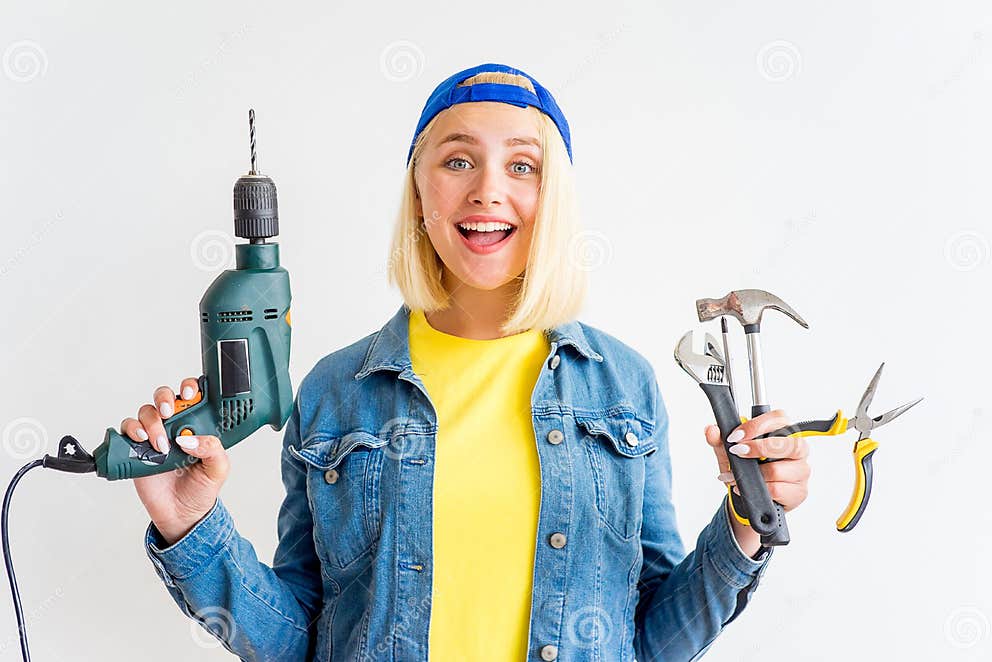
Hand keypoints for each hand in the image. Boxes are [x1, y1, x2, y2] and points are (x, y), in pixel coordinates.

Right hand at [120, 378, 230, 545]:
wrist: (182, 515)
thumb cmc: (202, 489)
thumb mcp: (218, 469)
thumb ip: (212, 449)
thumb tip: (190, 438)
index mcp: (198, 425)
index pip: (193, 396)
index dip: (190, 387)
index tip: (190, 393)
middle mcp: (175, 427)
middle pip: (164, 398)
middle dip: (165, 398)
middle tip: (170, 412)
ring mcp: (155, 437)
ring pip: (146, 412)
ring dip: (150, 422)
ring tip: (160, 443)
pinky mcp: (136, 450)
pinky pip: (127, 431)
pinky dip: (131, 430)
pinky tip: (142, 440)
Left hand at [704, 410, 810, 554]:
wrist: (751, 495)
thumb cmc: (747, 468)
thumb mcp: (729, 452)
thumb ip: (719, 439)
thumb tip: (711, 430)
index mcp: (784, 432)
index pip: (779, 418)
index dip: (757, 426)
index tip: (736, 436)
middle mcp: (797, 449)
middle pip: (788, 443)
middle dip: (758, 448)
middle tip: (737, 452)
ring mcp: (801, 471)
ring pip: (779, 469)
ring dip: (752, 473)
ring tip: (735, 475)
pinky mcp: (798, 491)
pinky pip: (777, 489)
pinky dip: (755, 489)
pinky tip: (743, 487)